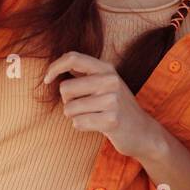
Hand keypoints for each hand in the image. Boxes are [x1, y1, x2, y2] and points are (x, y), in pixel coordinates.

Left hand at [43, 51, 166, 162]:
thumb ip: (85, 73)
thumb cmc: (117, 106)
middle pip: (65, 88)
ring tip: (92, 116)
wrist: (142, 131)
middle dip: (67, 101)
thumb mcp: (106, 83)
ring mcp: (112, 100)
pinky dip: (82, 126)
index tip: (47, 80)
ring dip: (75, 116)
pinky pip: (78, 123)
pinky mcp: (111, 120)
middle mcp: (110, 80)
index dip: (54, 67)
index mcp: (106, 68)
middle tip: (84, 106)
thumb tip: (58, 66)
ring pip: (69, 109)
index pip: (72, 58)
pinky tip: (97, 125)